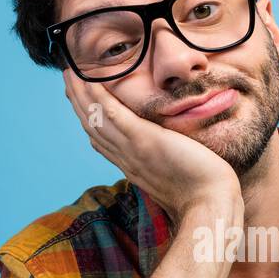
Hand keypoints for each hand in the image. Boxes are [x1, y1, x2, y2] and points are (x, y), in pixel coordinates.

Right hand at [62, 70, 241, 228]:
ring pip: (96, 119)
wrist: (210, 204)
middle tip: (68, 80)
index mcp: (134, 168)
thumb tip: (175, 160)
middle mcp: (127, 159)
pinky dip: (96, 96)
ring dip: (80, 94)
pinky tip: (88, 80)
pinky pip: (111, 114)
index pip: (104, 143)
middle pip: (93, 129)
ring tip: (70, 73)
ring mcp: (132, 150)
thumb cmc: (204, 194)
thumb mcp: (181, 177)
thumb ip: (171, 166)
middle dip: (78, 104)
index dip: (90, 122)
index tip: (81, 106)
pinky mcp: (143, 140)